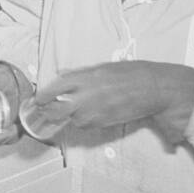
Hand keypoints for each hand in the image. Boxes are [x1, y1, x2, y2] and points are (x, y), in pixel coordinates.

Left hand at [31, 61, 193, 140]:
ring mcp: (96, 112)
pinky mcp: (105, 123)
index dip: (44, 95)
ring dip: (70, 116)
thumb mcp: (103, 67)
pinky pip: (87, 125)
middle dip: (50, 112)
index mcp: (86, 78)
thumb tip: (62, 73)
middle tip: (47, 110)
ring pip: (73, 120)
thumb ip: (80, 73)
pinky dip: (85, 120)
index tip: (39, 98)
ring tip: (76, 108)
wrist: (154, 88)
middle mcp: (88, 96)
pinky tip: (91, 112)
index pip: (56, 88)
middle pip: (57, 111)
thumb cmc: (131, 73)